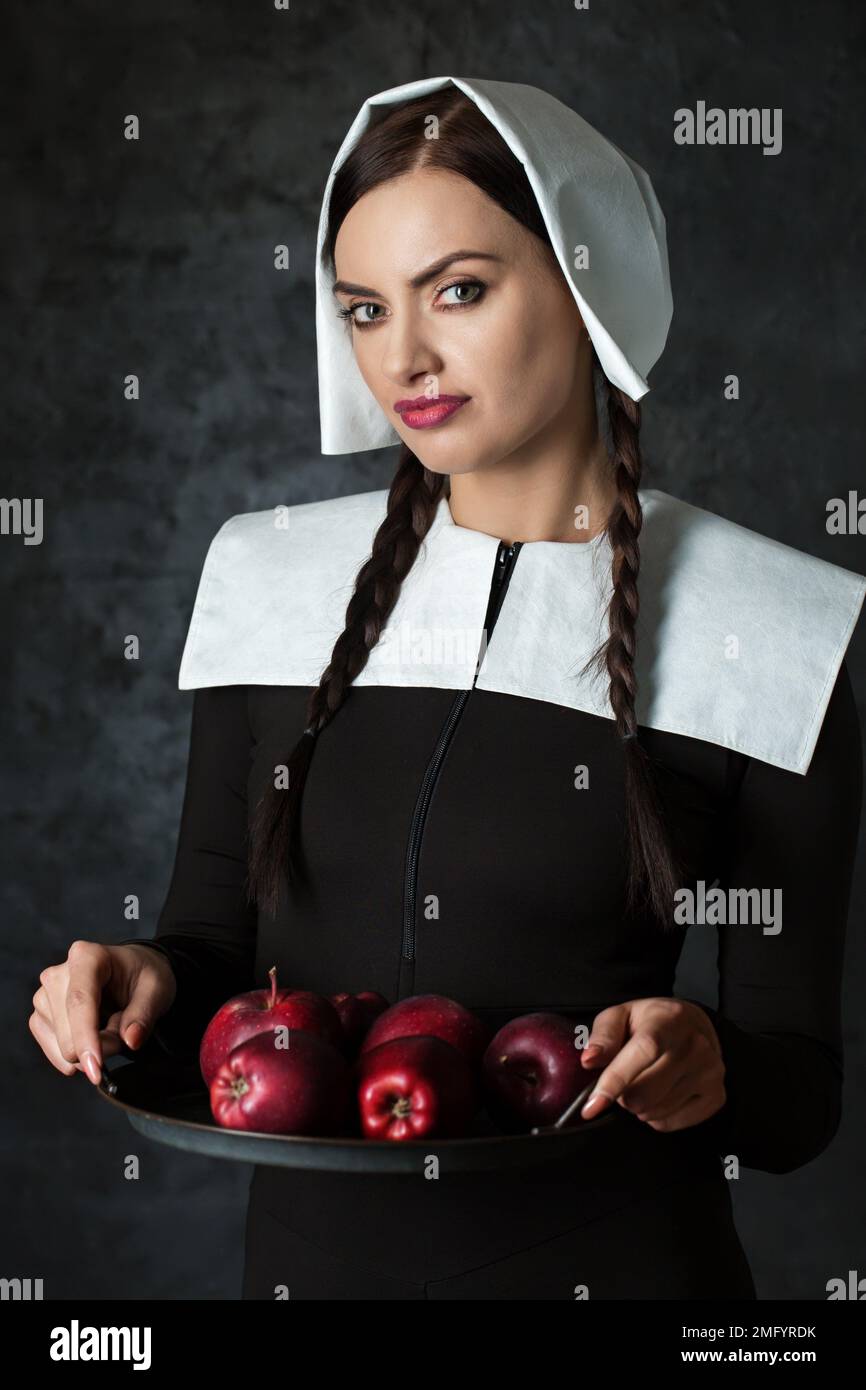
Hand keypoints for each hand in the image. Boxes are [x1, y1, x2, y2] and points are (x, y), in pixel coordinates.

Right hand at [29, 940, 176, 1084]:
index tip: (96, 1067)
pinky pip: (51, 1049)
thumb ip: (144, 1015)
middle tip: (123, 1035)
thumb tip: (130, 1040)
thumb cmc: (143, 976)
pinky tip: (91, 1041)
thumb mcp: (157, 990)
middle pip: (67, 1028)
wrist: (133, 973)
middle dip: (98, 1046)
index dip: (85, 1037)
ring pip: (59, 1044)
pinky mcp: (41, 1014)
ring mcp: (45, 994)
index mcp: (87, 956)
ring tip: (109, 1027)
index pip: (79, 1001)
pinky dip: (74, 1055)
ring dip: (89, 1048)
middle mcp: (58, 973)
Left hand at [579, 997, 724, 1131]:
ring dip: (638, 1105)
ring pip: (654, 1112)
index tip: (592, 1105)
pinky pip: (670, 1124)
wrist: (694, 1026)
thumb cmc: (651, 1022)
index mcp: (670, 1020)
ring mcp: (710, 1072)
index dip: (616, 1080)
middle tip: (625, 1079)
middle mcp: (696, 1046)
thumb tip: (590, 1060)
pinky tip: (660, 1094)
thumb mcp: (621, 1016)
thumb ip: (603, 1036)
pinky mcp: (716, 1096)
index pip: (645, 1051)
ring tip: (644, 1082)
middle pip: (644, 1092)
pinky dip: (656, 1116)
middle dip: (622, 1094)